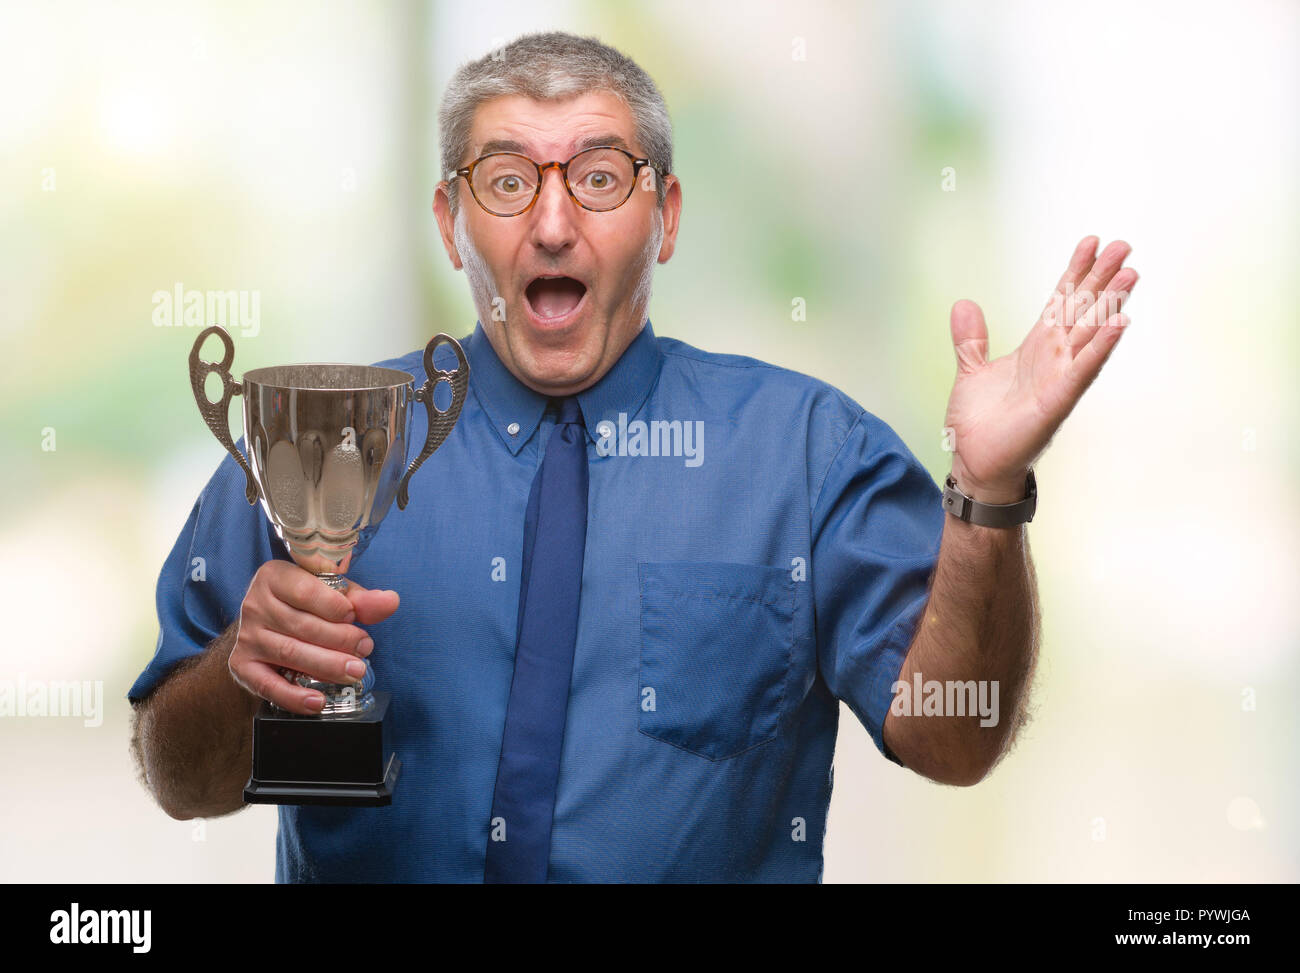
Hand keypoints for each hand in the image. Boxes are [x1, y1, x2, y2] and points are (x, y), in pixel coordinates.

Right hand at [229, 560, 400, 713]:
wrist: (267, 624)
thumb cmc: (306, 604)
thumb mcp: (333, 593)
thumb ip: (361, 599)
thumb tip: (390, 601)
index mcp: (275, 577)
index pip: (306, 591)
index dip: (336, 607)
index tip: (355, 618)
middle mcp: (255, 605)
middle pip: (302, 625)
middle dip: (340, 640)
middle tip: (365, 649)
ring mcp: (248, 637)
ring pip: (290, 653)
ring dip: (327, 666)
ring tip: (355, 671)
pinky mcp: (243, 666)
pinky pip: (267, 685)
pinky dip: (293, 697)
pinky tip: (318, 701)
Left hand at [944, 236, 1138, 502]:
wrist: (975, 463)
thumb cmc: (980, 424)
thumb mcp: (971, 371)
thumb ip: (971, 339)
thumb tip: (963, 303)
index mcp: (1035, 348)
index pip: (1061, 302)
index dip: (1075, 273)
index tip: (1092, 242)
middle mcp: (1053, 359)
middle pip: (1082, 310)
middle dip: (1101, 278)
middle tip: (1124, 246)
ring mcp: (1058, 379)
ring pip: (1089, 334)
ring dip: (1110, 305)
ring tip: (1130, 274)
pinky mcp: (1056, 401)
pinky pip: (1082, 370)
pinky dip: (1100, 347)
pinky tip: (1119, 323)